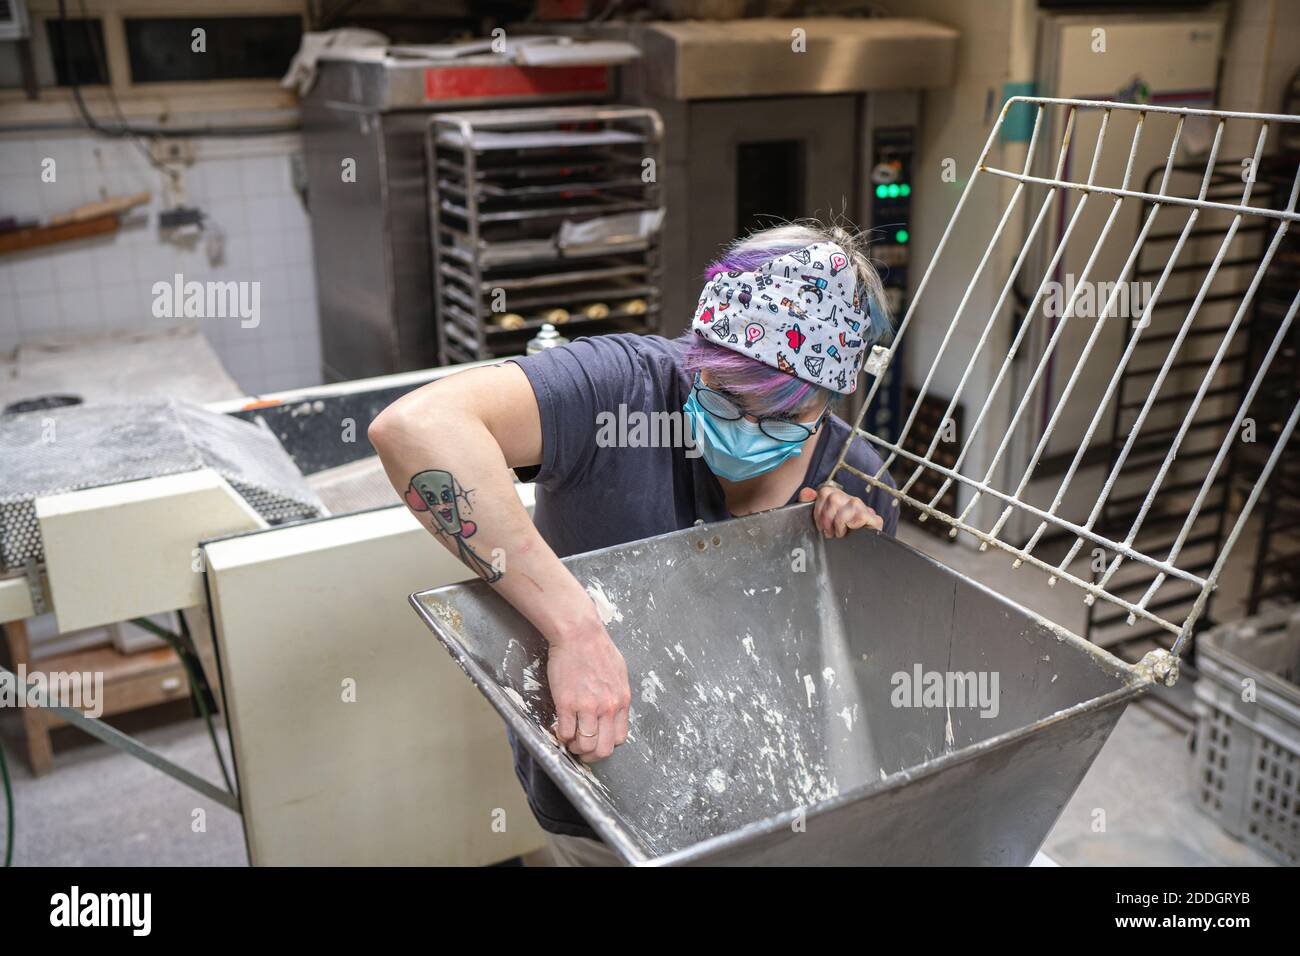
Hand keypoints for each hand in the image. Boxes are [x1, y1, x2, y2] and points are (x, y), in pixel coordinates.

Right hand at [546, 622, 630, 762]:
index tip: (596, 742)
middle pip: (603, 749)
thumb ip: (617, 696)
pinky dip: (561, 736)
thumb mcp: (619, 674)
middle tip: (580, 750)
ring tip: (568, 740)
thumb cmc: (597, 648)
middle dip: (590, 756)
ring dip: (574, 748)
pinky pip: (565, 733)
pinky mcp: (567, 703)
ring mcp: (587, 707)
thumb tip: (612, 711)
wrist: (578, 633)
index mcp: (622, 701)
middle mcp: (608, 708)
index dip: (606, 745)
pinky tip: (558, 728)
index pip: (620, 739)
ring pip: (584, 745)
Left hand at [799, 484, 882, 537]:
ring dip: (840, 523)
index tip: (819, 525)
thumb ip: (808, 502)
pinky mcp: (874, 519)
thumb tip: (806, 492)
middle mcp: (850, 499)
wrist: (855, 554)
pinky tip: (851, 531)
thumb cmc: (835, 536)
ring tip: (839, 533)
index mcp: (837, 497)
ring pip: (849, 505)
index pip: (825, 492)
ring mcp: (863, 508)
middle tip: (828, 532)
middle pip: (834, 498)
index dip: (819, 510)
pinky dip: (853, 525)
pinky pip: (862, 515)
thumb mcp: (818, 519)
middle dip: (827, 519)